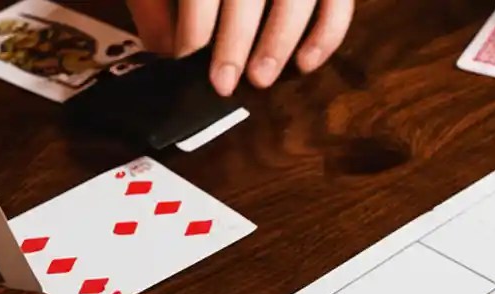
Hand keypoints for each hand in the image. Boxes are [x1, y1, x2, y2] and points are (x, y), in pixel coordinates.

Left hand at [125, 0, 354, 96]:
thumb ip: (155, 0)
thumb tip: (163, 47)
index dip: (195, 24)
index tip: (185, 57)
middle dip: (235, 41)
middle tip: (223, 84)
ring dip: (278, 41)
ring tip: (260, 79)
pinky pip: (338, 5)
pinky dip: (326, 36)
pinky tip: (305, 64)